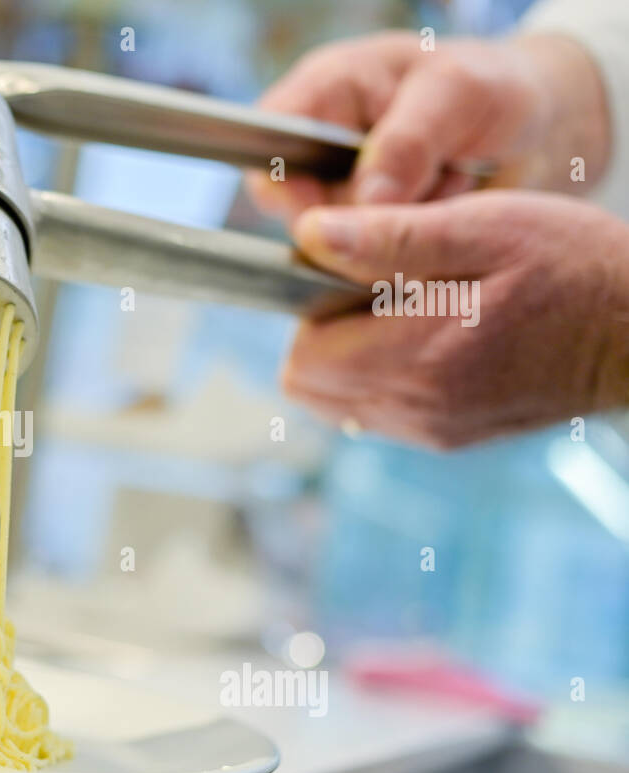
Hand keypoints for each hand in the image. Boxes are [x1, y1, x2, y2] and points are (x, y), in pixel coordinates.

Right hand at [247, 31, 609, 221]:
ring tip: (448, 192)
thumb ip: (410, 140)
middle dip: (365, 222)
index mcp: (323, 95)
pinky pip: (369, 268)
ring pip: (340, 248)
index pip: (268, 155)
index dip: (292, 194)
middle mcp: (320, 152)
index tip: (346, 213)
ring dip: (398, 236)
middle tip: (431, 190)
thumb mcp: (459, 92)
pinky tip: (443, 223)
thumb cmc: (490, 89)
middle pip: (301, 214)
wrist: (534, 131)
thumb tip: (366, 203)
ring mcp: (343, 201)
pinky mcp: (369, 239)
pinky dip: (410, 256)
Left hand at [283, 191, 628, 448]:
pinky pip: (378, 411)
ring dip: (351, 356)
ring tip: (411, 310)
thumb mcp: (485, 229)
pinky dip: (383, 375)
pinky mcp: (449, 435)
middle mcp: (416, 410)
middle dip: (324, 334)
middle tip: (382, 290)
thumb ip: (389, 239)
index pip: (304, 355)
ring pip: (339, 402)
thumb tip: (309, 239)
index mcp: (417, 359)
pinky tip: (433, 336)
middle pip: (311, 386)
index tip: (359, 271)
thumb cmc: (575, 268)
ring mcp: (432, 429)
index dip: (314, 306)